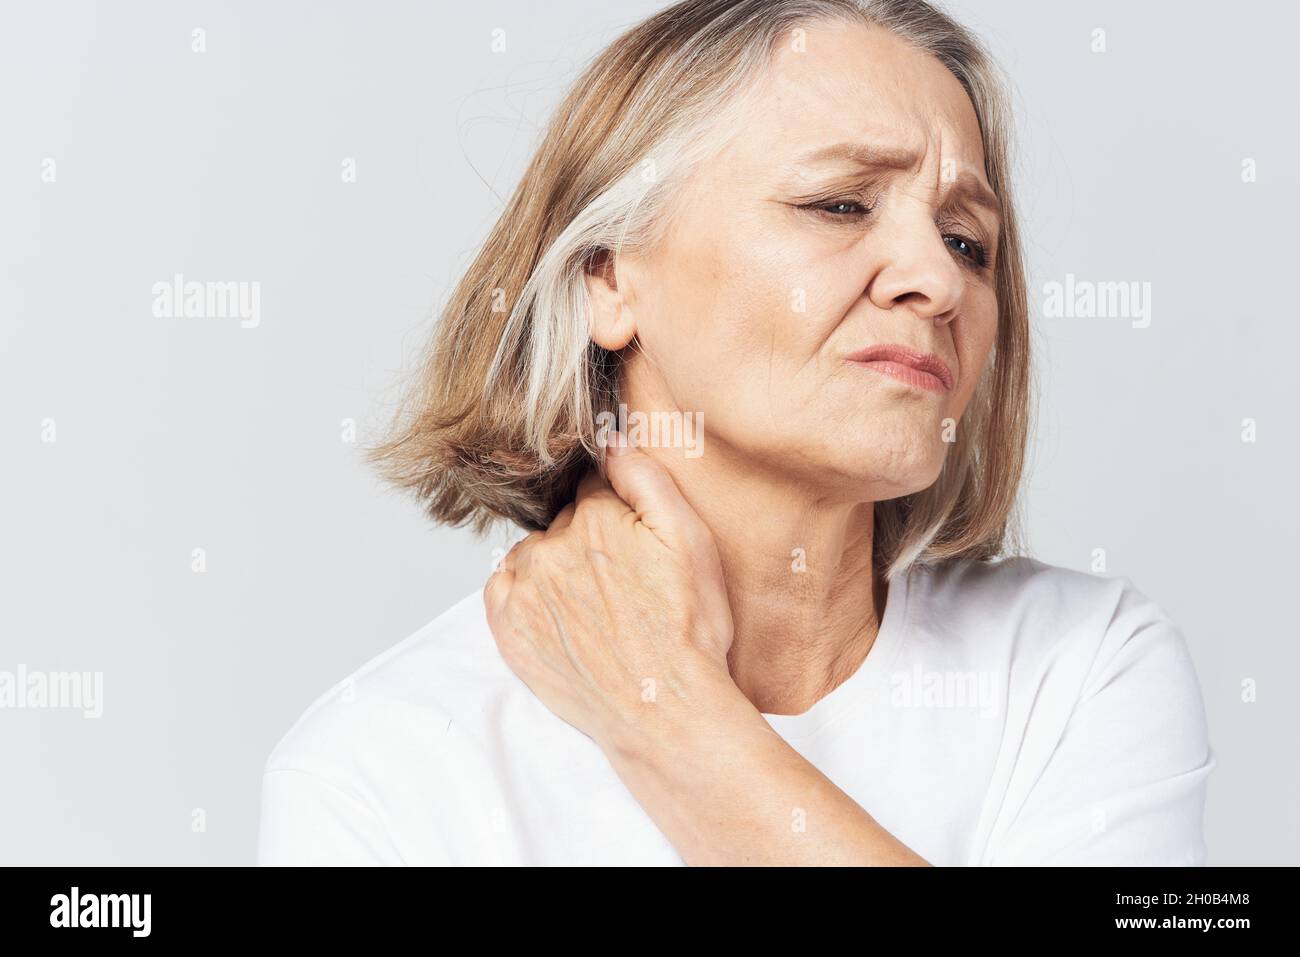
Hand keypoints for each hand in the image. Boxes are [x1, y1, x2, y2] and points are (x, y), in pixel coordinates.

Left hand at [483, 435, 736, 757]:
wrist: (664, 710)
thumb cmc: (688, 630)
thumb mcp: (691, 540)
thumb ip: (646, 479)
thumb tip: (612, 437)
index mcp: (595, 517)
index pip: (595, 488)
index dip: (618, 511)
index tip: (634, 542)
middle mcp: (551, 547)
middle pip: (563, 522)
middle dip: (587, 540)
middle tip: (623, 583)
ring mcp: (524, 590)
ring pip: (534, 554)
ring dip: (555, 567)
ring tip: (596, 607)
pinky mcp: (508, 628)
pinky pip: (503, 588)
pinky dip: (525, 593)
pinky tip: (561, 616)